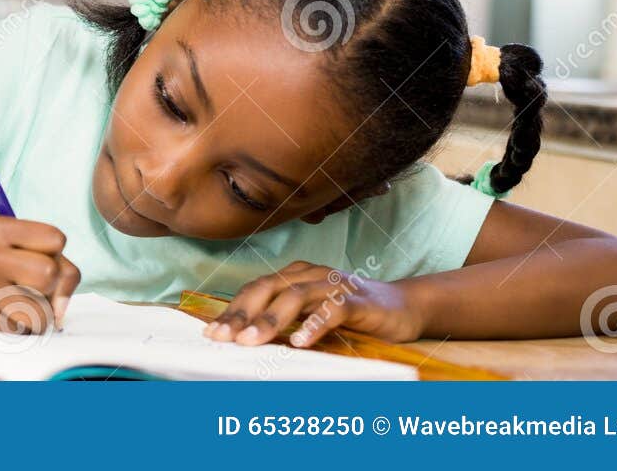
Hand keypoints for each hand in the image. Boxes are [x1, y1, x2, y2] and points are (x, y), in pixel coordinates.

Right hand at [0, 216, 80, 332]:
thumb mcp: (13, 247)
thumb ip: (54, 264)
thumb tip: (61, 308)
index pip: (55, 239)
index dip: (56, 255)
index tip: (39, 260)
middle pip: (49, 274)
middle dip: (50, 288)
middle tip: (31, 289)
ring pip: (40, 313)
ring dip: (37, 316)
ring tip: (17, 306)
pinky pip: (20, 333)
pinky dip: (19, 330)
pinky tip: (0, 317)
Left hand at [204, 261, 422, 346]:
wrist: (404, 306)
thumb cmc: (352, 313)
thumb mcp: (311, 315)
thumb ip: (285, 321)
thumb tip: (247, 341)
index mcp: (294, 276)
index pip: (255, 289)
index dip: (232, 309)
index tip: (212, 332)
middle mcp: (309, 275)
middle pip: (267, 288)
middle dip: (242, 313)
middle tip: (223, 337)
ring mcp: (333, 284)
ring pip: (295, 296)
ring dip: (270, 320)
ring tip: (251, 341)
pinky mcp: (358, 300)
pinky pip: (333, 309)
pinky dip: (314, 324)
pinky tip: (300, 341)